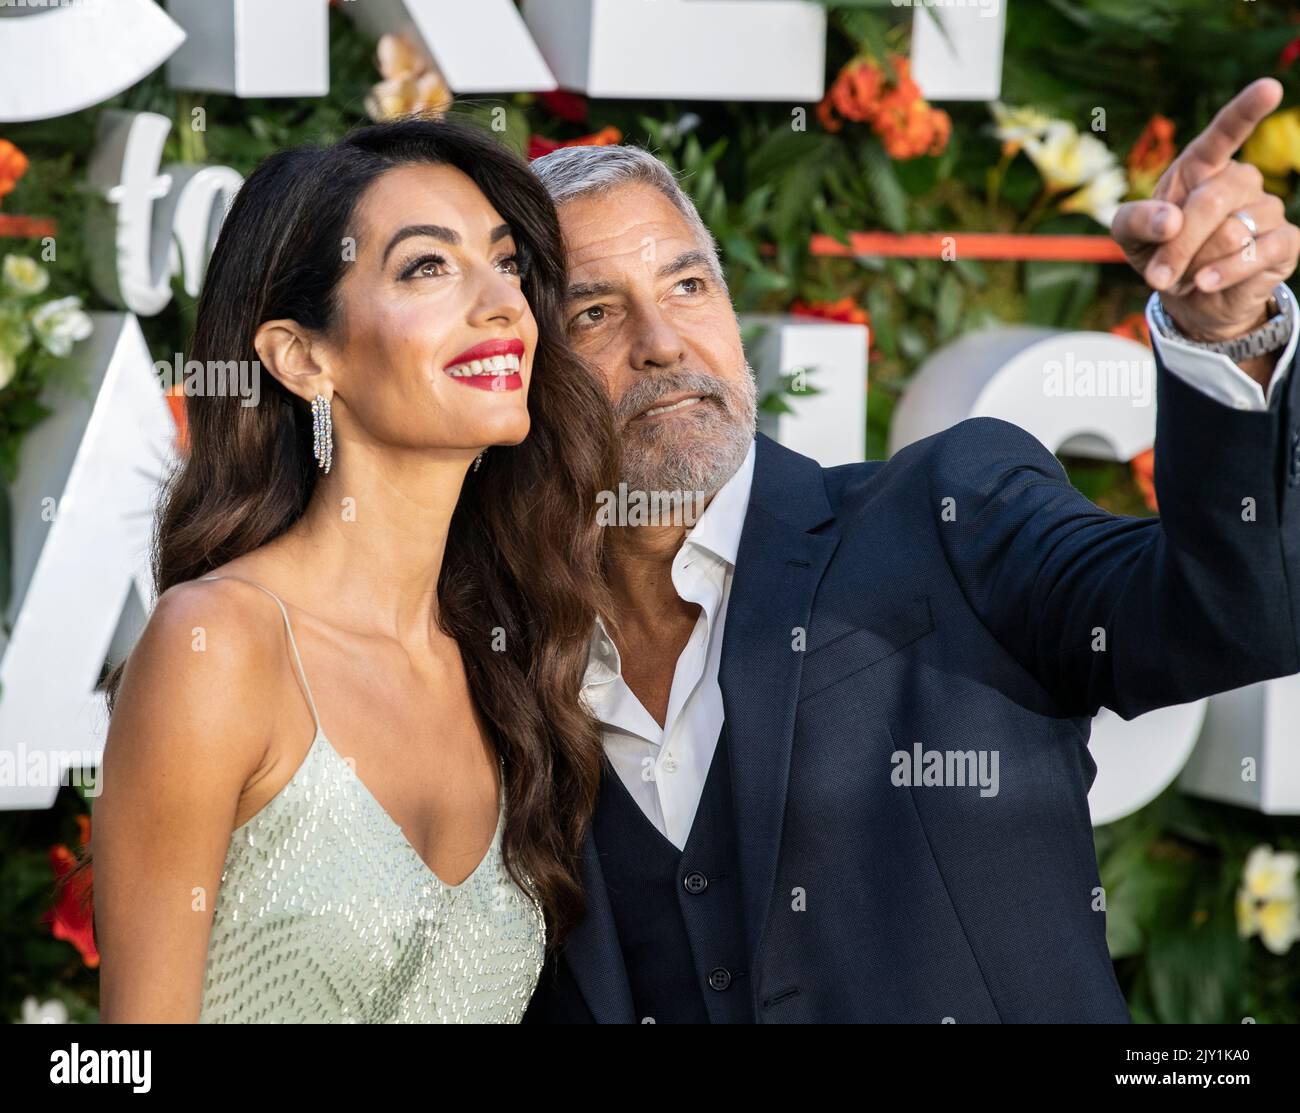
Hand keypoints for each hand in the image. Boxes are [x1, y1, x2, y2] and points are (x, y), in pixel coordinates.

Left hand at [1111, 78, 1298, 344]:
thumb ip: (1136, 220)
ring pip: (1230, 235)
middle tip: (1157, 275)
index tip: (1269, 88)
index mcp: (1202, 166)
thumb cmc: (1159, 252)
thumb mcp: (1130, 236)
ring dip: (1197, 265)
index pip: (1224, 132)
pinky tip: (1206, 283)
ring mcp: (1267, 208)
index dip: (1246, 111)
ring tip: (1190, 274)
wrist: (1189, 296)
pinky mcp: (1285, 242)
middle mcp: (1240, 180)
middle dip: (1178, 245)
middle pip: (1211, 203)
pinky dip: (1225, 273)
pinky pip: (1257, 254)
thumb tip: (1171, 221)